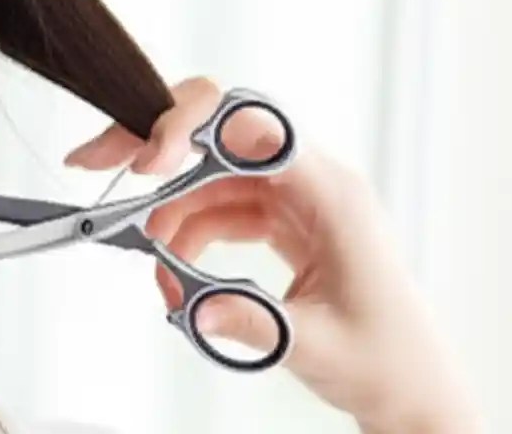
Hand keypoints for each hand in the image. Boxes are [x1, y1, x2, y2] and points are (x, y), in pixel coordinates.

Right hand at [65, 77, 477, 433]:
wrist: (411, 387)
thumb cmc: (387, 360)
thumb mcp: (314, 345)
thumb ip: (248, 319)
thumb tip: (188, 301)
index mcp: (331, 192)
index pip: (252, 124)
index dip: (192, 128)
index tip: (147, 163)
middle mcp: (312, 181)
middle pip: (221, 131)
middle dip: (156, 141)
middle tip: (101, 160)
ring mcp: (297, 198)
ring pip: (212, 171)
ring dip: (168, 204)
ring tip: (151, 255)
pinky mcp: (284, 220)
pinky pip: (221, 204)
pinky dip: (187, 228)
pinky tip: (173, 263)